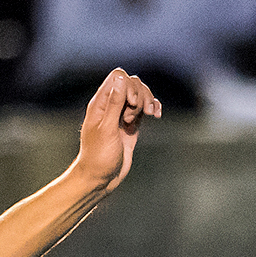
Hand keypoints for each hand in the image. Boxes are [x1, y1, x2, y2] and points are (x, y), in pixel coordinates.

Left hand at [70, 69, 160, 195]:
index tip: (131, 103)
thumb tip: (121, 78)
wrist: (101, 178)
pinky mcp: (132, 124)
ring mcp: (122, 115)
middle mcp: (110, 106)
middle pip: (132, 83)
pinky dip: (153, 108)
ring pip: (140, 94)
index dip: (129, 86)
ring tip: (148, 116)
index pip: (118, 77)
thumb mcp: (106, 128)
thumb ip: (114, 103)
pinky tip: (157, 115)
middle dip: (140, 95)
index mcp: (99, 104)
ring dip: (147, 102)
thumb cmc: (98, 156)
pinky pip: (145, 107)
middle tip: (132, 116)